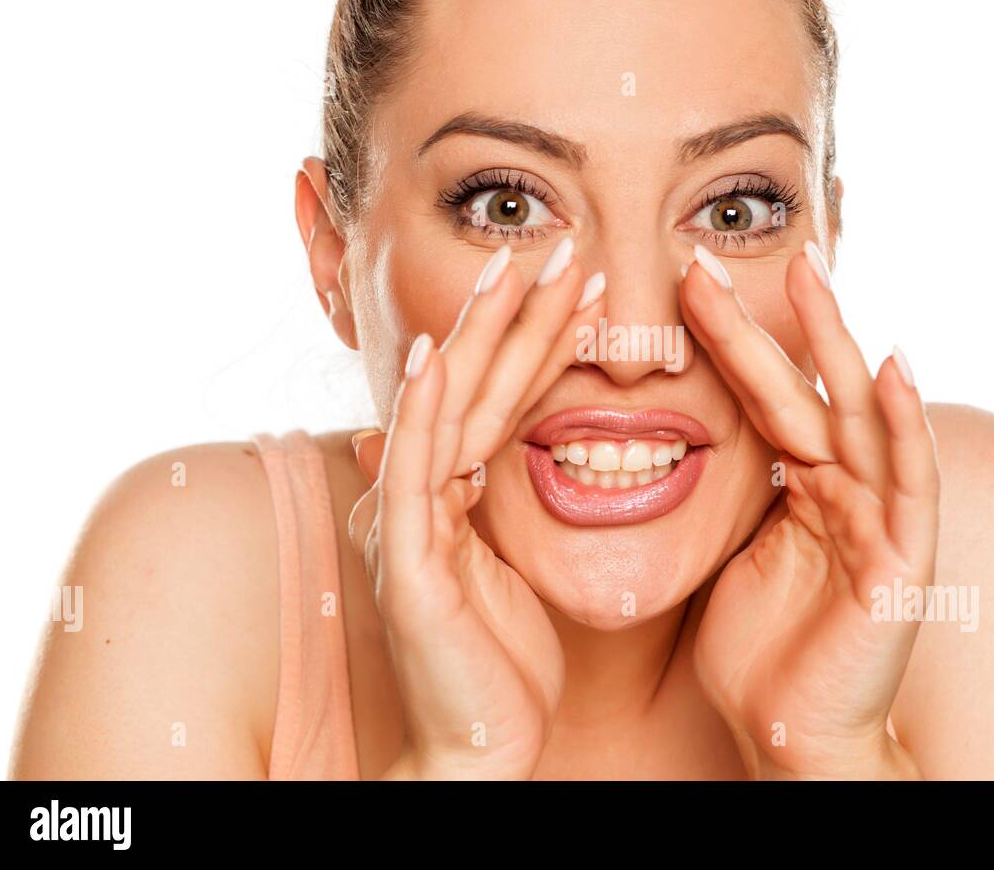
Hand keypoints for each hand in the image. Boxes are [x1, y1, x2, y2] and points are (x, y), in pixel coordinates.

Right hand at [349, 239, 604, 779]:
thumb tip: (498, 457)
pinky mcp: (410, 565)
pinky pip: (413, 473)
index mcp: (455, 497)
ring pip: (444, 410)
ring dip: (479, 336)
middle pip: (473, 386)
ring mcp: (410, 526)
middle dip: (515, 314)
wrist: (479, 748)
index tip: (583, 286)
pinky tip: (437, 356)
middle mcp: (425, 498)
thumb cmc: (504, 666)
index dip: (538, 340)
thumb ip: (502, 507)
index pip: (501, 400)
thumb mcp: (513, 570)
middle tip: (559, 246)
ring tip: (517, 269)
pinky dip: (422, 410)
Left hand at [681, 243, 938, 780]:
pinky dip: (907, 422)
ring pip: (858, 415)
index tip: (682, 286)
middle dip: (768, 321)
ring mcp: (879, 520)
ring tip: (810, 273)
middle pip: (805, 389)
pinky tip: (897, 363)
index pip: (763, 400)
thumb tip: (680, 450)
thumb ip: (730, 501)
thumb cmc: (759, 657)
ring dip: (835, 342)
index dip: (727, 343)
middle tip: (722, 256)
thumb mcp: (730, 560)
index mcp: (801, 489)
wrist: (792, 739)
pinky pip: (910, 481)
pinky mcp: (904, 559)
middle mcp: (845, 491)